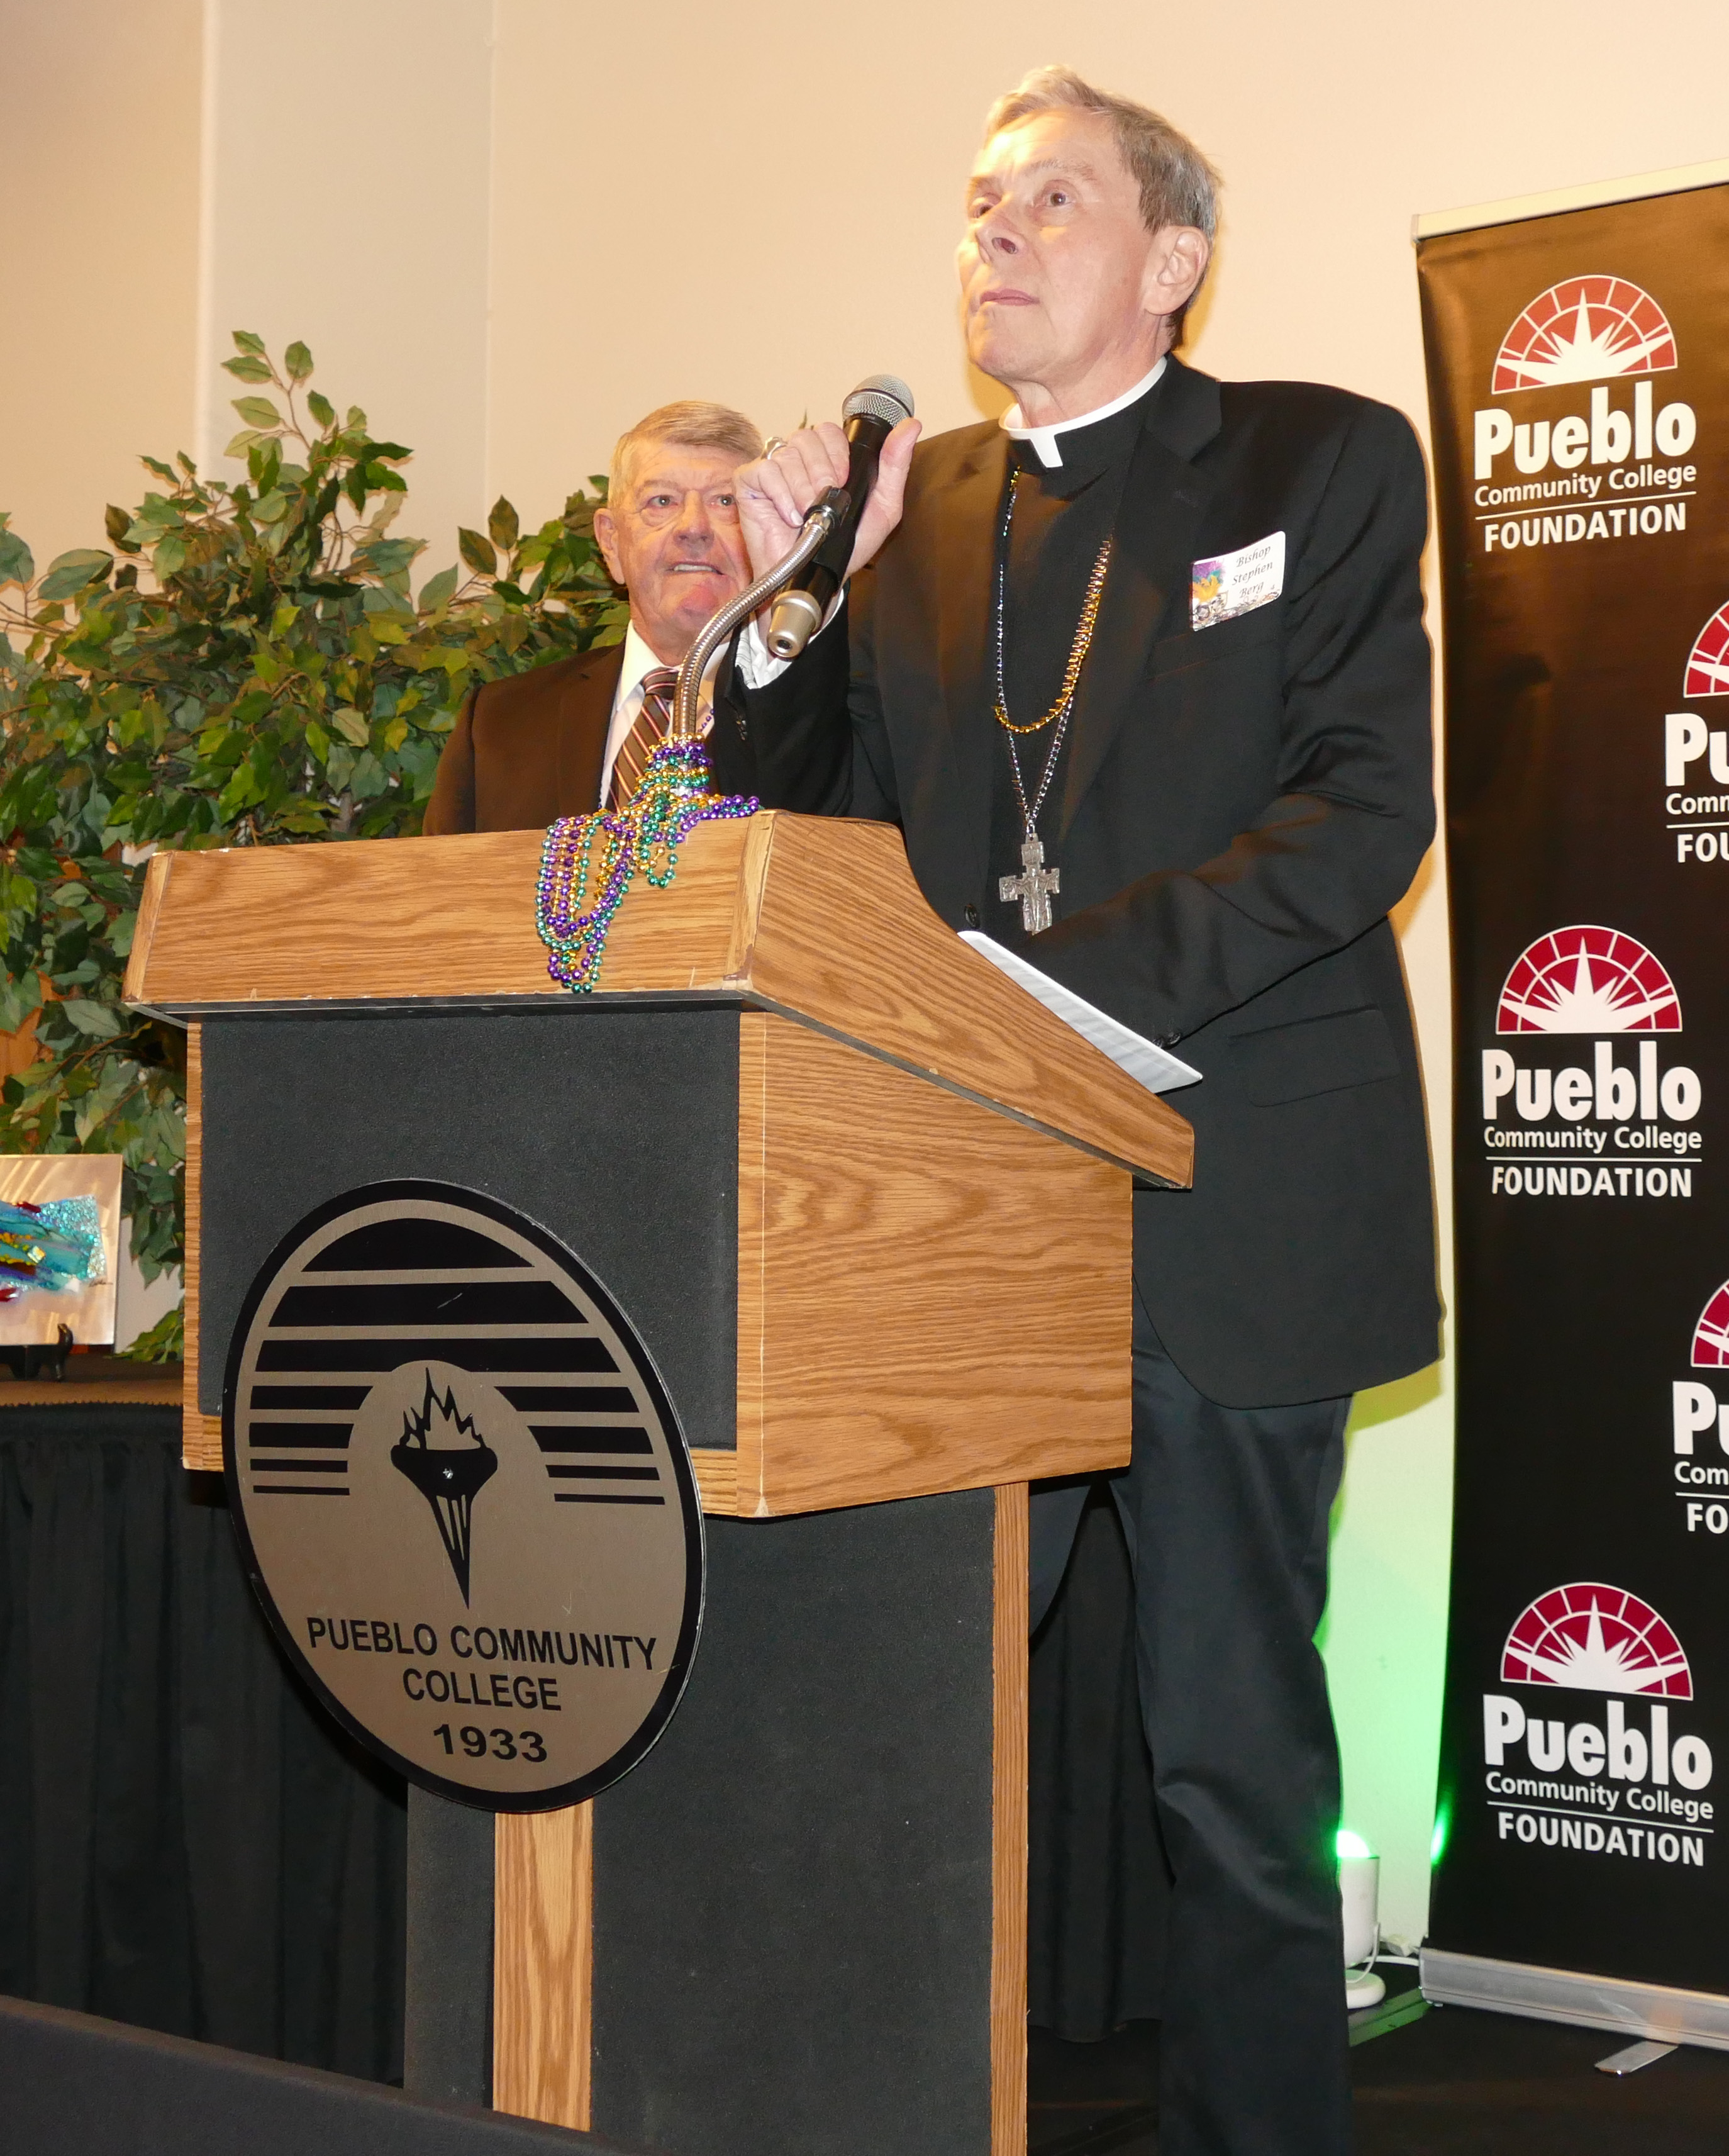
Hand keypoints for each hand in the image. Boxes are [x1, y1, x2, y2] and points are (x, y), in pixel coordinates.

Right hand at [735, 416, 920, 585]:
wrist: (814, 578)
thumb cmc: (842, 547)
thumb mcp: (881, 509)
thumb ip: (895, 467)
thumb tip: (911, 426)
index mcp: (826, 459)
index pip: (828, 431)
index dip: (836, 452)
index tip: (843, 481)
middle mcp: (798, 459)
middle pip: (807, 437)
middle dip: (821, 470)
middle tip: (824, 500)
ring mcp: (772, 469)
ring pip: (787, 455)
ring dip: (803, 488)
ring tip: (807, 515)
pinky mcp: (749, 483)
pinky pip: (764, 470)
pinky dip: (780, 494)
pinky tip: (788, 515)